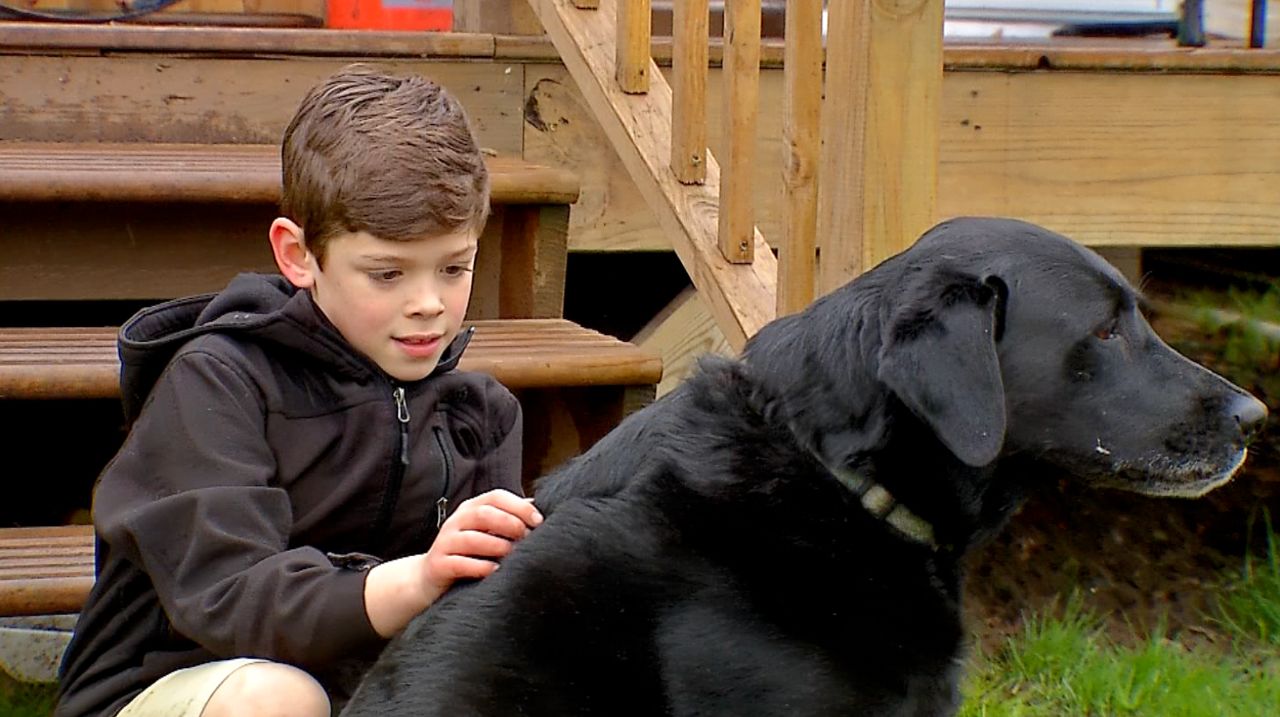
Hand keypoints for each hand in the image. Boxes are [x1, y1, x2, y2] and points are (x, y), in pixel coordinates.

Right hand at [364, 489, 541, 636]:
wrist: (428, 579)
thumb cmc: (467, 554)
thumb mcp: (485, 533)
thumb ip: (507, 520)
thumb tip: (536, 507)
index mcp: (471, 509)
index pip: (496, 497)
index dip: (519, 506)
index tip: (539, 521)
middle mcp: (456, 522)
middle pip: (483, 514)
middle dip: (509, 524)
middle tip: (526, 537)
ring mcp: (445, 543)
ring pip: (472, 539)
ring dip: (497, 546)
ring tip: (513, 554)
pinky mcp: (438, 565)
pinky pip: (460, 564)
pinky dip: (480, 567)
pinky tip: (495, 571)